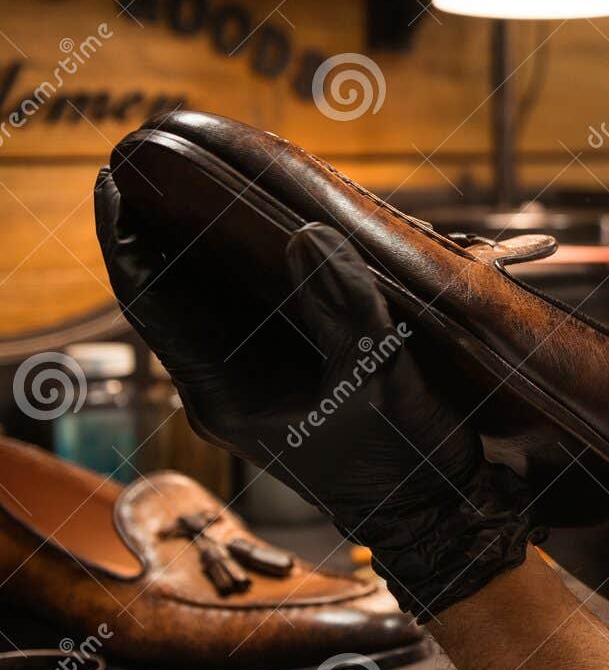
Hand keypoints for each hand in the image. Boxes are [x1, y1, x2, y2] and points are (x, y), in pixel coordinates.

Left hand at [94, 169, 537, 618]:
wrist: (433, 508)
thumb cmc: (398, 457)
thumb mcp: (375, 378)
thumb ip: (342, 306)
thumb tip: (307, 234)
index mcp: (223, 393)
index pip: (150, 305)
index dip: (124, 241)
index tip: (115, 183)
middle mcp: (225, 386)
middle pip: (170, 294)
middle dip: (158, 229)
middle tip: (156, 161)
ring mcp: (253, 382)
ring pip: (209, 300)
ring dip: (203, 245)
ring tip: (200, 180)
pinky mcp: (285, 375)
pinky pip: (250, 310)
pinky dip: (248, 267)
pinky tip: (267, 228)